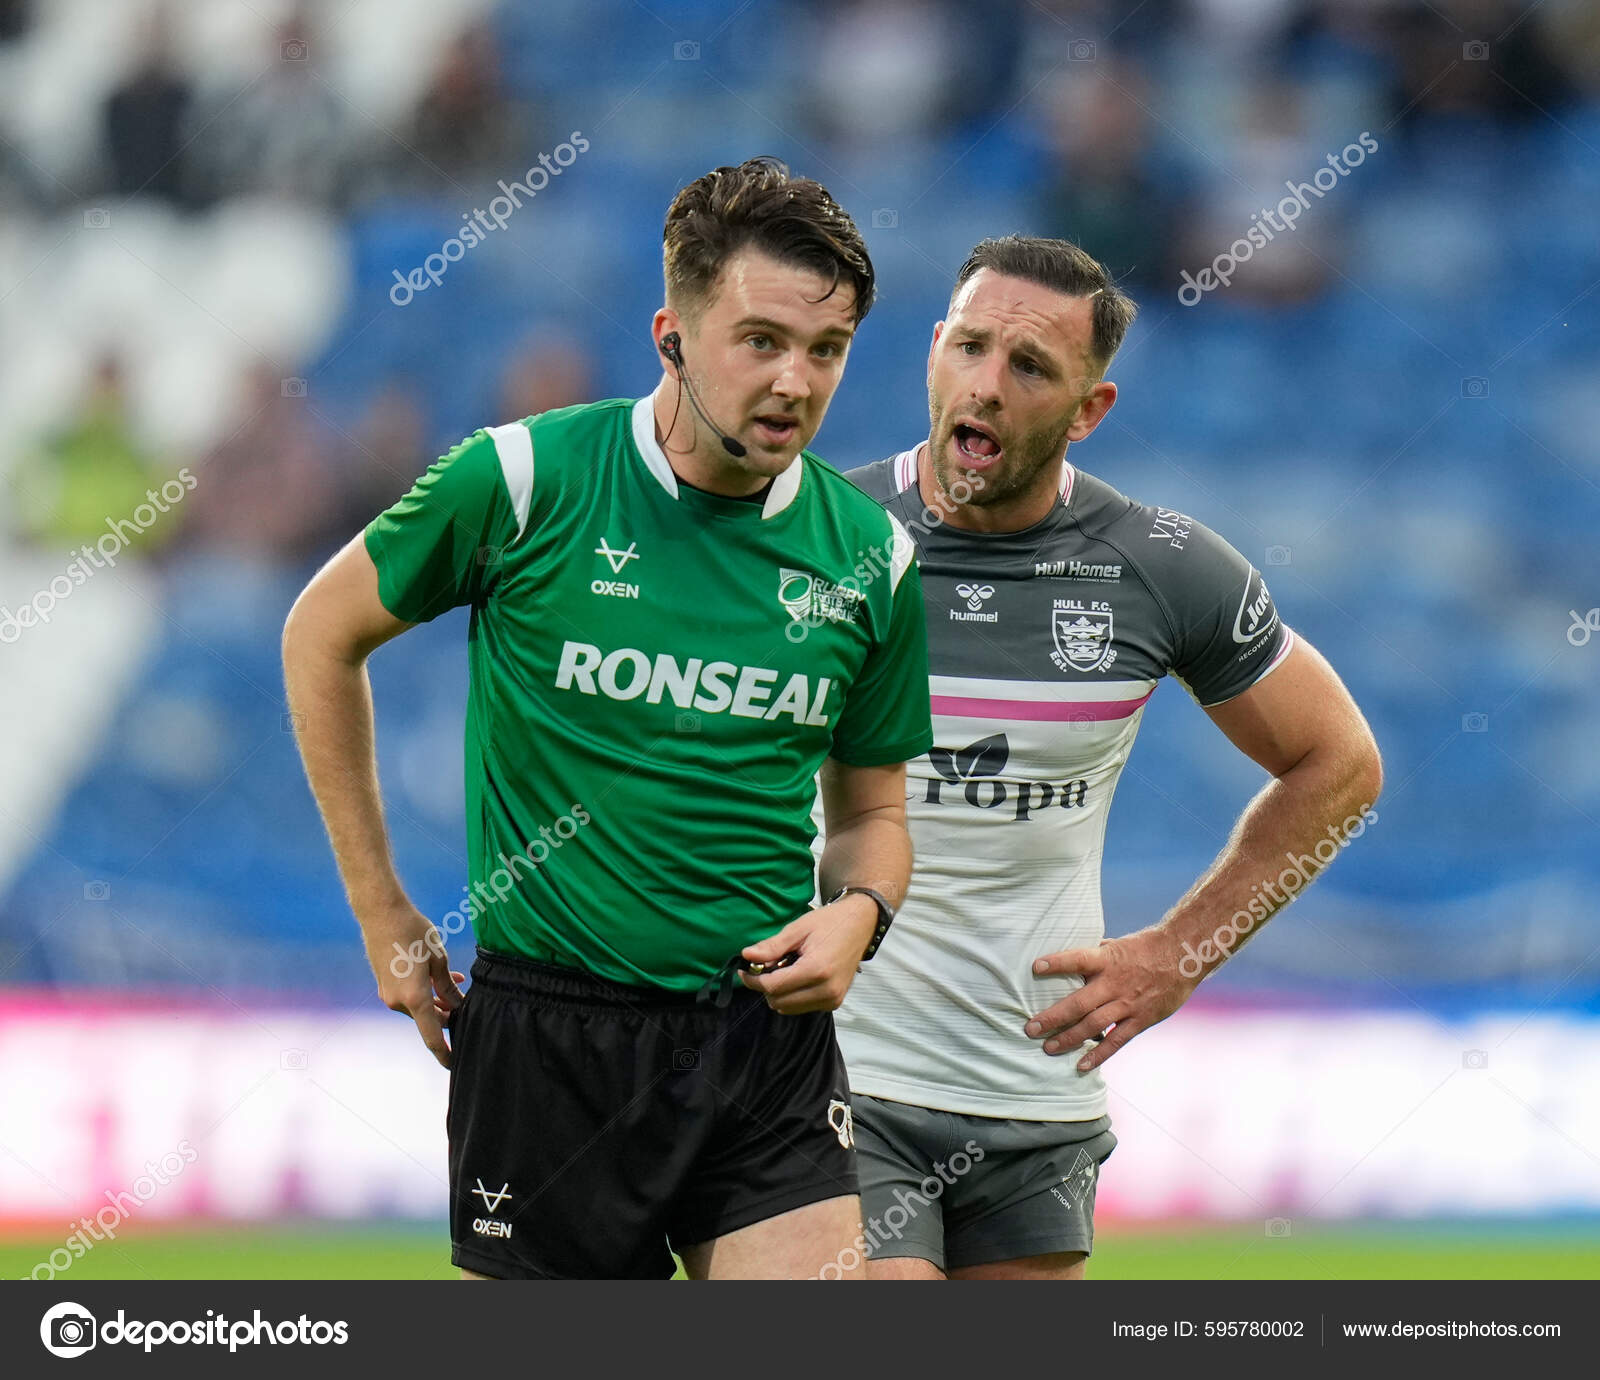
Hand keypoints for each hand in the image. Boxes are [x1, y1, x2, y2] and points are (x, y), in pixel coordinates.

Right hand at [361, 901, 463, 1068]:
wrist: (382, 914)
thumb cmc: (413, 932)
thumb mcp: (438, 959)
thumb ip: (448, 987)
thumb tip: (457, 1006)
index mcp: (414, 998)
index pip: (432, 1036)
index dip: (445, 1053)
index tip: (455, 1065)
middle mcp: (398, 1002)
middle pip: (428, 1019)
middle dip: (448, 1017)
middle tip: (467, 1009)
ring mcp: (388, 994)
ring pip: (419, 1007)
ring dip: (438, 1002)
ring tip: (457, 986)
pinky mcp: (384, 985)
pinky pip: (409, 996)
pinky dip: (425, 993)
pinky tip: (440, 979)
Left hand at [738, 894, 878, 1013]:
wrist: (861, 925)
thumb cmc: (829, 922)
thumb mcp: (798, 928)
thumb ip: (772, 946)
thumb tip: (747, 956)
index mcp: (817, 969)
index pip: (774, 986)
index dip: (753, 980)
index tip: (743, 970)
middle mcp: (826, 990)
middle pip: (779, 1002)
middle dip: (766, 986)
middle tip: (767, 966)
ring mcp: (832, 999)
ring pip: (788, 1008)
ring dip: (779, 993)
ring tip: (785, 969)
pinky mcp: (835, 1002)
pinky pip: (802, 1007)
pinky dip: (793, 996)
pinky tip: (798, 976)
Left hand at [1025, 928, 1201, 1071]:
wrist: (1183, 955)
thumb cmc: (1146, 947)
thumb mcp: (1117, 945)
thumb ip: (1095, 955)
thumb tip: (1071, 960)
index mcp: (1107, 960)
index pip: (1078, 959)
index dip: (1058, 963)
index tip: (1036, 967)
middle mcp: (1115, 983)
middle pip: (1079, 1002)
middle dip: (1053, 1017)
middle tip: (1030, 1029)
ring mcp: (1128, 1004)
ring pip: (1094, 1025)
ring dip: (1069, 1038)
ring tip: (1048, 1048)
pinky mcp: (1141, 1020)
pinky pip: (1117, 1041)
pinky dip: (1098, 1054)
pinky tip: (1081, 1065)